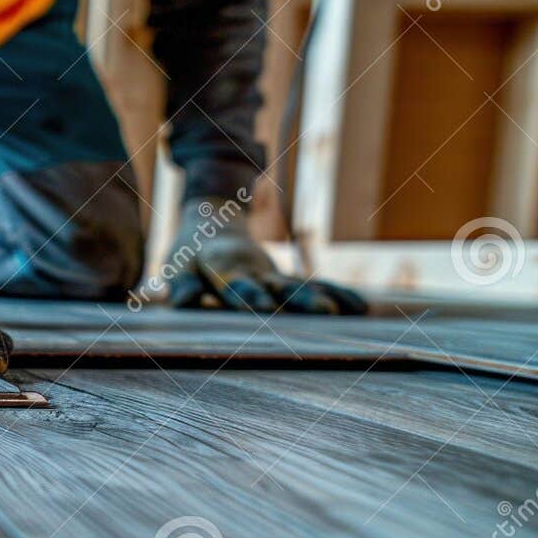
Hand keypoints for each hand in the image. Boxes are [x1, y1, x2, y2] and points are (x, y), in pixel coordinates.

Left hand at [166, 197, 365, 314]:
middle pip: (280, 286)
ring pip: (302, 287)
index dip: (249, 294)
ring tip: (348, 313)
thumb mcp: (177, 266)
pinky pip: (313, 286)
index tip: (262, 307)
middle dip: (301, 300)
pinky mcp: (284, 280)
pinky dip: (335, 295)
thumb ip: (181, 284)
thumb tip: (180, 301)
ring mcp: (273, 276)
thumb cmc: (189, 254)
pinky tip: (360, 308)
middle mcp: (256, 271)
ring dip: (325, 299)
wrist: (215, 223)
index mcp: (225, 267)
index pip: (237, 283)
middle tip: (323, 313)